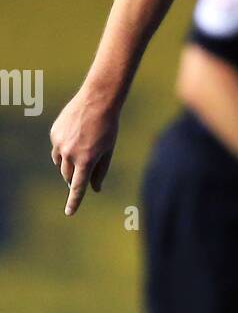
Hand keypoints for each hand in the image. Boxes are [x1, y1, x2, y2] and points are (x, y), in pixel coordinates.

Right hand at [50, 85, 119, 215]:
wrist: (97, 100)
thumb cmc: (107, 127)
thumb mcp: (108, 151)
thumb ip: (100, 171)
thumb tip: (95, 189)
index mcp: (85, 160)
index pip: (78, 187)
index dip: (74, 202)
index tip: (69, 213)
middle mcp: (70, 154)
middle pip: (68, 176)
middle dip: (74, 178)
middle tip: (84, 172)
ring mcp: (60, 143)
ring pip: (60, 163)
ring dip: (68, 164)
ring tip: (81, 151)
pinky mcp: (54, 134)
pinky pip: (58, 148)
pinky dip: (65, 149)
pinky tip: (76, 137)